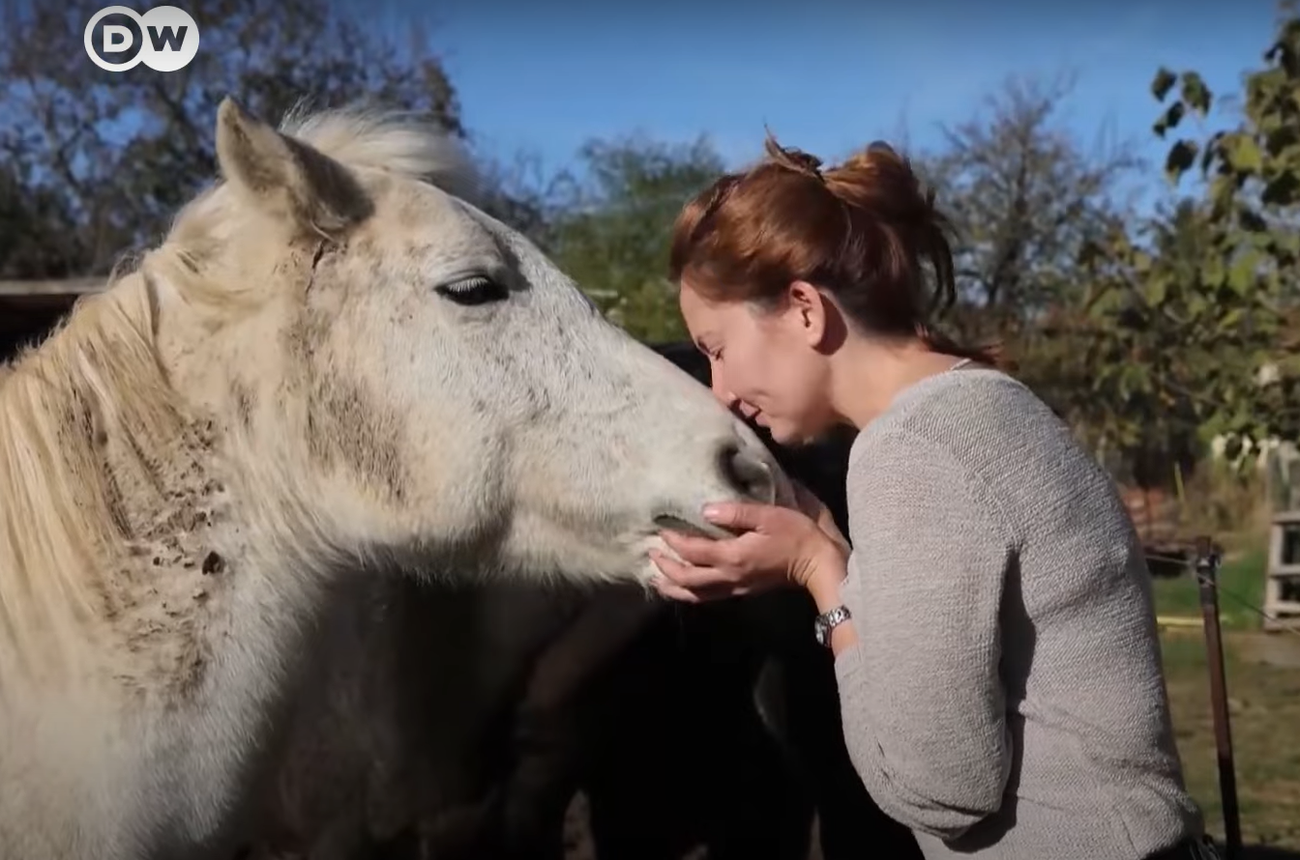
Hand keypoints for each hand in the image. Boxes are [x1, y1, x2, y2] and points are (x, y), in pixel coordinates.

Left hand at [649, 496, 846, 603]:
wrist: (817, 564)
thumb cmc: (795, 535)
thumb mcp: (767, 515)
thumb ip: (735, 512)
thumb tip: (704, 509)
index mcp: (732, 556)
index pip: (693, 551)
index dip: (674, 541)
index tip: (661, 530)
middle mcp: (728, 576)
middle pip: (687, 579)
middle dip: (666, 568)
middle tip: (651, 554)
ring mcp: (735, 588)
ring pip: (695, 594)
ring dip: (673, 587)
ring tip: (657, 579)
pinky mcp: (742, 592)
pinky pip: (708, 597)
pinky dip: (691, 593)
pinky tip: (686, 588)